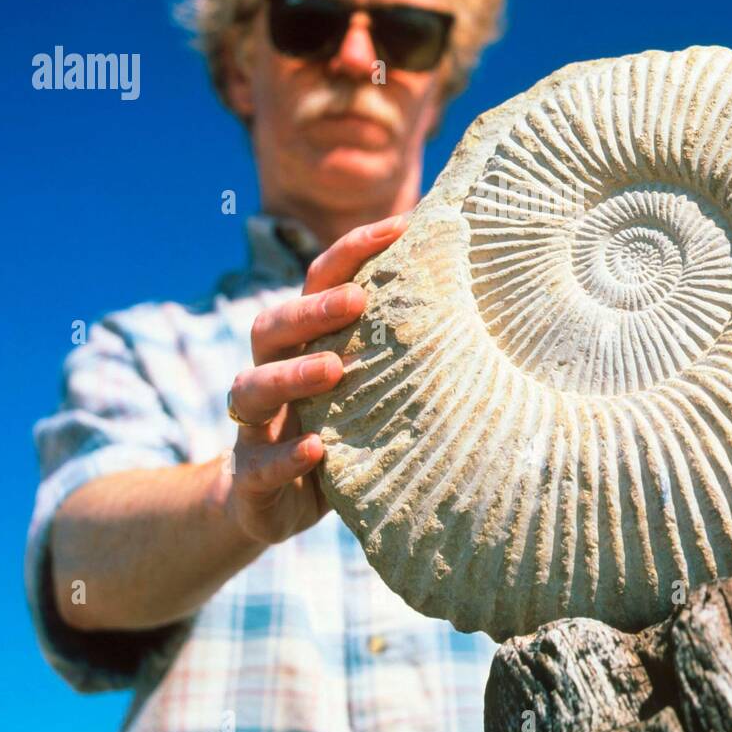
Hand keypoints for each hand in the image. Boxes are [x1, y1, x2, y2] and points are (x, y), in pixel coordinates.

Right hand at [222, 212, 408, 544]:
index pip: (316, 283)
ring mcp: (256, 427)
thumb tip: (478, 302)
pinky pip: (259, 464)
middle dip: (311, 309)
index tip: (399, 227)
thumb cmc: (340, 433)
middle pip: (272, 327)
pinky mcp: (252, 480)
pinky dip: (285, 457)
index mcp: (303, 345)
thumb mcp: (368, 389)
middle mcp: (272, 374)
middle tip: (356, 299)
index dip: (351, 252)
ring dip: (293, 375)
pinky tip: (314, 450)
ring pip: (253, 389)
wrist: (272, 505)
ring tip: (334, 370)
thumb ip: (398, 351)